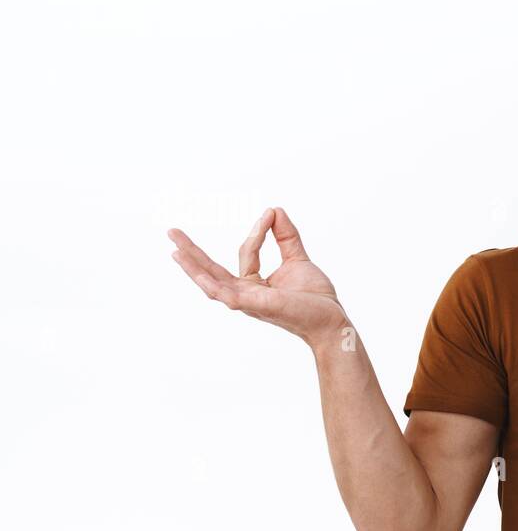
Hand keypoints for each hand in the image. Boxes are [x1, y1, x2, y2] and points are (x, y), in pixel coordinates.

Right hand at [167, 207, 347, 348]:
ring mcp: (248, 302)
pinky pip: (227, 296)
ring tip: (174, 250)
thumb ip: (286, 237)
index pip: (247, 252)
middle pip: (212, 270)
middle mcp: (246, 294)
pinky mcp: (255, 306)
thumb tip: (274, 210)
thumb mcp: (297, 259)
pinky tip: (197, 274)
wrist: (332, 320)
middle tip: (171, 232)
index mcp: (254, 284)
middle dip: (192, 252)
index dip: (258, 232)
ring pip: (212, 283)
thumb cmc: (315, 298)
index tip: (271, 214)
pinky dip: (211, 284)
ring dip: (192, 267)